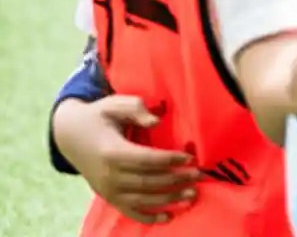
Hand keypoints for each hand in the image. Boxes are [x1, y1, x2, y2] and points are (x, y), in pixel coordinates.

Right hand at [52, 96, 198, 223]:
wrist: (70, 135)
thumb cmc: (99, 116)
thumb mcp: (115, 104)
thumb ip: (136, 109)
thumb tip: (156, 121)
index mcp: (112, 152)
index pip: (146, 160)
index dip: (170, 160)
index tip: (190, 158)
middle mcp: (108, 175)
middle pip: (148, 181)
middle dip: (176, 179)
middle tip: (199, 175)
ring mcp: (107, 189)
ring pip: (142, 199)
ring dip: (169, 199)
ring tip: (192, 195)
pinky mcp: (108, 196)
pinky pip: (129, 211)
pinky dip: (148, 217)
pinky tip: (168, 217)